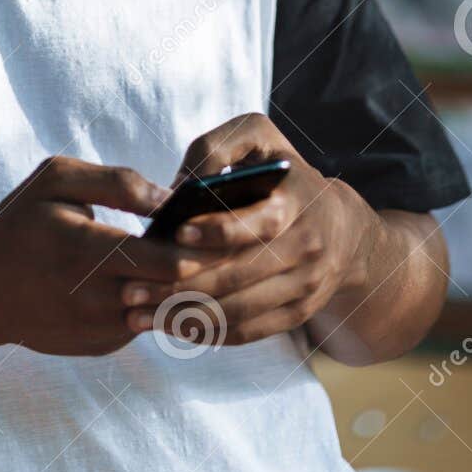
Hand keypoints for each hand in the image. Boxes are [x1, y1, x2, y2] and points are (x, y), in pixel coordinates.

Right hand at [0, 157, 205, 356]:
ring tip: (174, 256)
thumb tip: (169, 198)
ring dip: (177, 285)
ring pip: (166, 307)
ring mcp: (103, 328)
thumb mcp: (54, 181)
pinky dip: (154, 302)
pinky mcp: (104, 345)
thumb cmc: (19, 226)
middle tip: (201, 239)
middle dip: (195, 264)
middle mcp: (98, 298)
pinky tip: (144, 278)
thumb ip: (116, 182)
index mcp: (87, 251)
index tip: (200, 223)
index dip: (193, 243)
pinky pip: (147, 321)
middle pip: (175, 288)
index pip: (167, 260)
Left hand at [120, 114, 375, 347]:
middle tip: (128, 290)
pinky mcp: (298, 313)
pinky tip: (169, 326)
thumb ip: (218, 147)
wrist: (342, 229)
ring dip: (184, 316)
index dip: (215, 232)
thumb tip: (180, 186)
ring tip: (136, 314)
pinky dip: (207, 333)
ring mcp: (305, 286)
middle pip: (237, 276)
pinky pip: (249, 331)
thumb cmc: (282, 175)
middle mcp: (306, 248)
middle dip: (178, 285)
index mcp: (296, 201)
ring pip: (239, 310)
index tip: (175, 233)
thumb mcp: (260, 139)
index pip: (255, 224)